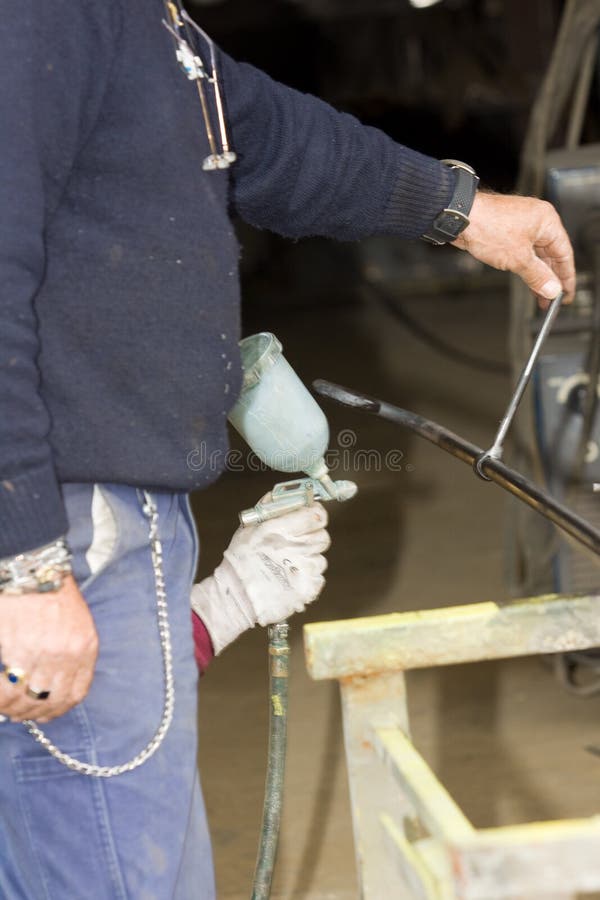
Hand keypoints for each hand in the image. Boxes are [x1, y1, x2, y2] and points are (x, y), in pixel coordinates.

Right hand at [0, 575, 97, 722]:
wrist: (34, 569)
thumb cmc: (54, 592)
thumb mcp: (76, 622)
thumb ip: (71, 652)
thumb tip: (50, 684)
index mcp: (86, 646)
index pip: (76, 692)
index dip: (59, 708)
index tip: (46, 714)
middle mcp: (68, 653)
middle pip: (51, 698)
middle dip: (34, 712)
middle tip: (20, 715)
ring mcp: (43, 652)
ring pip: (28, 696)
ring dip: (15, 708)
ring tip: (7, 709)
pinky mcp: (17, 648)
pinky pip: (8, 687)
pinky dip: (1, 698)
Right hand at [191, 502, 329, 653]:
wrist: (236, 598)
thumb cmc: (240, 561)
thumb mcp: (248, 528)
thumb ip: (267, 508)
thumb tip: (282, 494)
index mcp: (281, 529)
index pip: (316, 515)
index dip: (316, 514)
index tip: (310, 516)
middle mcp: (296, 548)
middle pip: (322, 536)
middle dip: (313, 538)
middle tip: (297, 544)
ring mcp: (304, 570)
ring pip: (320, 559)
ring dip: (308, 560)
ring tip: (288, 566)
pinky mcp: (308, 588)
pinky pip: (318, 578)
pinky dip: (307, 578)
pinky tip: (290, 579)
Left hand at [453, 192, 575, 305]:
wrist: (460, 217)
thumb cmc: (488, 226)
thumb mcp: (518, 258)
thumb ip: (537, 276)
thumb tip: (551, 289)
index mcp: (547, 221)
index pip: (564, 253)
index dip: (566, 276)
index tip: (566, 294)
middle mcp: (537, 221)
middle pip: (551, 255)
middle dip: (551, 279)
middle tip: (552, 299)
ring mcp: (522, 226)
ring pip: (536, 255)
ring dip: (538, 276)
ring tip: (539, 296)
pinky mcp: (508, 232)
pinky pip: (523, 253)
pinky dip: (526, 268)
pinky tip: (527, 282)